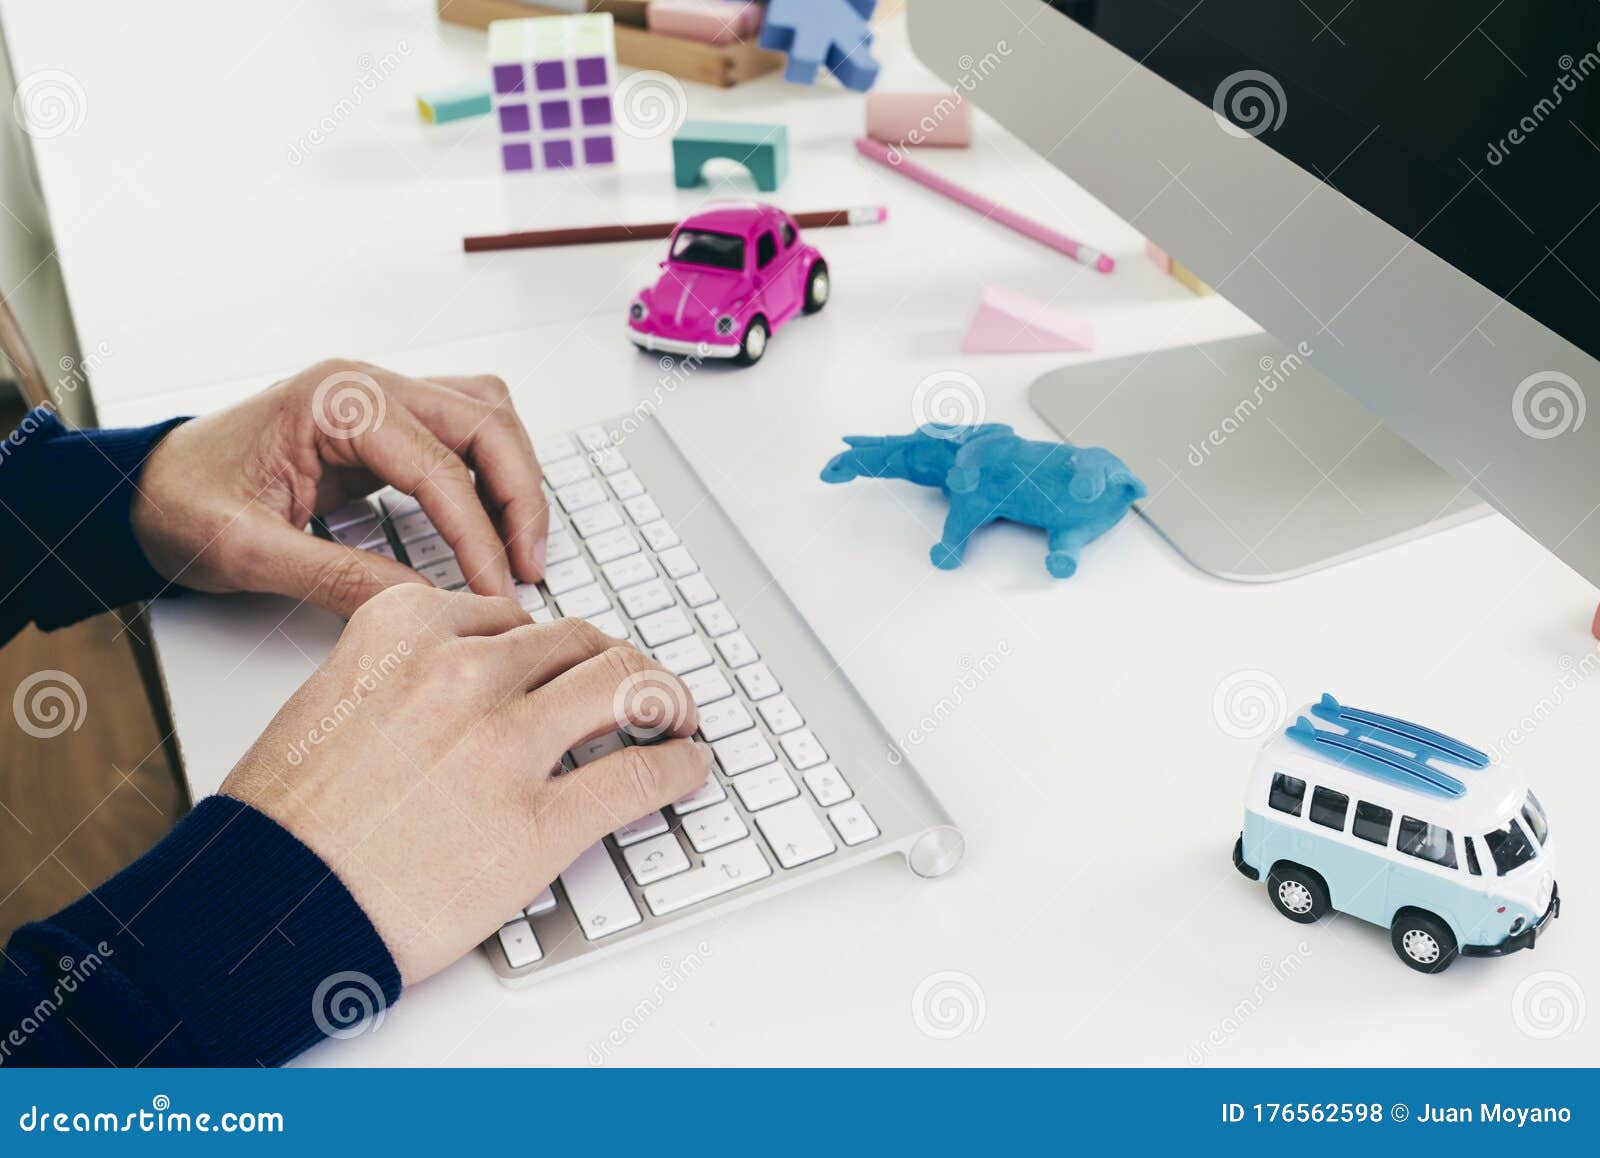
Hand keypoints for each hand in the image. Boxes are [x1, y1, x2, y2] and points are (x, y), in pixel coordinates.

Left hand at [131, 359, 549, 616]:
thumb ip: (339, 578)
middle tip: (529, 565)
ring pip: (486, 416)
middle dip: (520, 495)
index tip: (496, 589)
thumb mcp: (248, 553)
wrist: (142, 489)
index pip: (439, 464)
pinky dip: (492, 476)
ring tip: (522, 547)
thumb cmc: (180, 503)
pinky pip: (465, 436)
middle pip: (485, 420)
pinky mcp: (385, 427)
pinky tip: (493, 526)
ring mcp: (379, 400)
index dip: (478, 533)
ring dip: (516, 477)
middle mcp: (366, 386)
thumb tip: (426, 604)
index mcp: (334, 401)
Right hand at [219, 585, 711, 984]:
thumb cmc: (284, 822)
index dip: (553, 645)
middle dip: (618, 663)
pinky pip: (639, 775)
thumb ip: (404, 675)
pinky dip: (679, 768)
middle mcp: (463, 673)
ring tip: (679, 716)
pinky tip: (687, 769)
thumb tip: (466, 683)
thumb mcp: (331, 701)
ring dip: (667, 698)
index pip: (514, 616)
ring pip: (627, 688)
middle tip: (637, 687)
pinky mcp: (539, 823)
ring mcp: (506, 745)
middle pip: (581, 644)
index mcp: (405, 631)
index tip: (569, 662)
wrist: (263, 907)